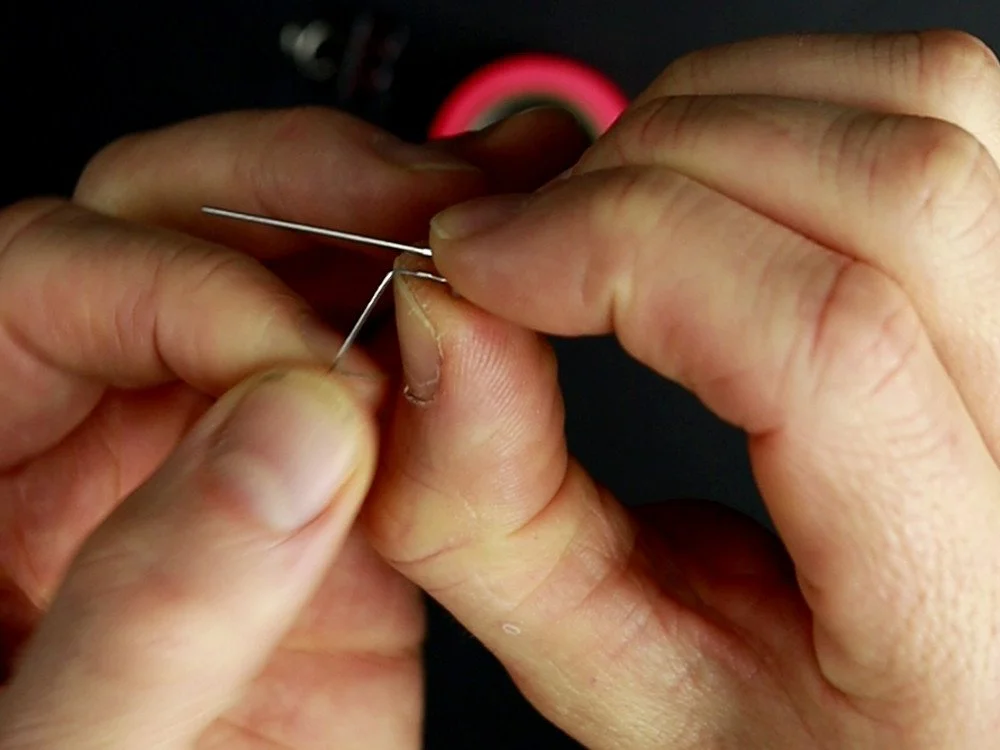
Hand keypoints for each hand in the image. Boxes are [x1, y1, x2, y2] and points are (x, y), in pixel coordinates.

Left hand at [0, 106, 587, 748]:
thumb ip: (150, 608)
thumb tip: (291, 437)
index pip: (59, 273)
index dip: (190, 283)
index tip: (299, 352)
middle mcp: (107, 434)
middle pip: (181, 228)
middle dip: (307, 197)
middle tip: (416, 207)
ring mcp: (235, 462)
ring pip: (313, 293)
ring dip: (401, 242)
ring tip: (487, 210)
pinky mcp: (343, 514)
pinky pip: (409, 405)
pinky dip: (468, 360)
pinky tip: (513, 318)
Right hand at [362, 31, 999, 747]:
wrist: (915, 717)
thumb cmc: (793, 734)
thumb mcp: (623, 678)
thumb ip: (499, 523)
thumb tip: (445, 326)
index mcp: (963, 604)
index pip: (820, 336)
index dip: (617, 248)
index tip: (484, 259)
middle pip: (890, 185)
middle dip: (647, 169)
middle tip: (534, 237)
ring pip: (930, 113)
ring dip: (720, 114)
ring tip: (614, 207)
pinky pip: (940, 111)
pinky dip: (787, 97)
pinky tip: (708, 182)